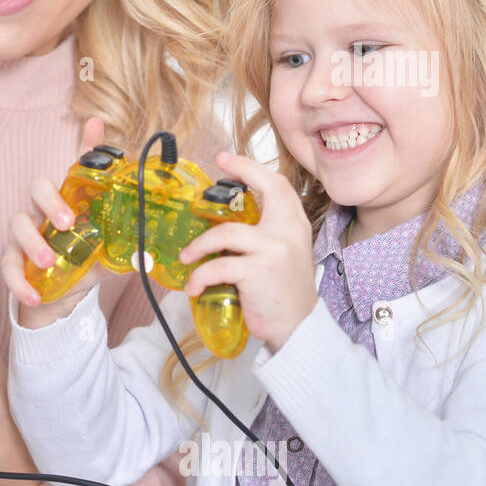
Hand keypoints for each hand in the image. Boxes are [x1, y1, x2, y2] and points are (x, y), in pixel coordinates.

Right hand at [2, 116, 116, 327]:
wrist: (60, 298)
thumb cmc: (83, 264)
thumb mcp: (108, 252)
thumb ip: (126, 244)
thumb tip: (155, 241)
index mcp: (70, 202)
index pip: (77, 168)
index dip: (86, 145)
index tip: (96, 124)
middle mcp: (44, 211)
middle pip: (37, 188)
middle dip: (51, 202)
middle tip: (67, 223)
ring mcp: (26, 234)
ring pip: (18, 224)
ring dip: (32, 242)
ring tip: (48, 261)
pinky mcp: (14, 260)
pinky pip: (8, 266)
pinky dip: (19, 281)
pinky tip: (34, 294)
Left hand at [177, 152, 317, 353]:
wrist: (297, 326)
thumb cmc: (284, 292)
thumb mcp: (283, 255)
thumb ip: (265, 235)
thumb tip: (224, 224)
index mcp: (294, 225)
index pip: (278, 185)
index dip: (250, 168)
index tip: (226, 159)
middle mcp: (289, 231)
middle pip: (264, 192)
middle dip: (238, 176)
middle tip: (204, 187)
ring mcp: (274, 250)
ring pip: (226, 233)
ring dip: (199, 246)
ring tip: (187, 258)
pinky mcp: (257, 271)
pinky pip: (218, 266)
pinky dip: (200, 276)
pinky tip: (194, 287)